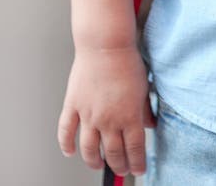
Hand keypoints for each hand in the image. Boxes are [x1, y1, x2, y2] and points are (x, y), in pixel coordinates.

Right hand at [57, 44, 156, 176]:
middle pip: (114, 153)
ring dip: (94, 161)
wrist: (105, 45)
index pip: (135, 149)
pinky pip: (66, 131)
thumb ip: (145, 109)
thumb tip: (149, 124)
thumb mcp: (143, 87)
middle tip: (122, 170)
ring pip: (89, 149)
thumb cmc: (126, 61)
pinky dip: (66, 145)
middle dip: (119, 165)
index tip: (138, 169)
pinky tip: (70, 151)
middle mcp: (108, 120)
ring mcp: (89, 115)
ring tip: (99, 165)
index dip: (137, 163)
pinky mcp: (73, 105)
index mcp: (129, 116)